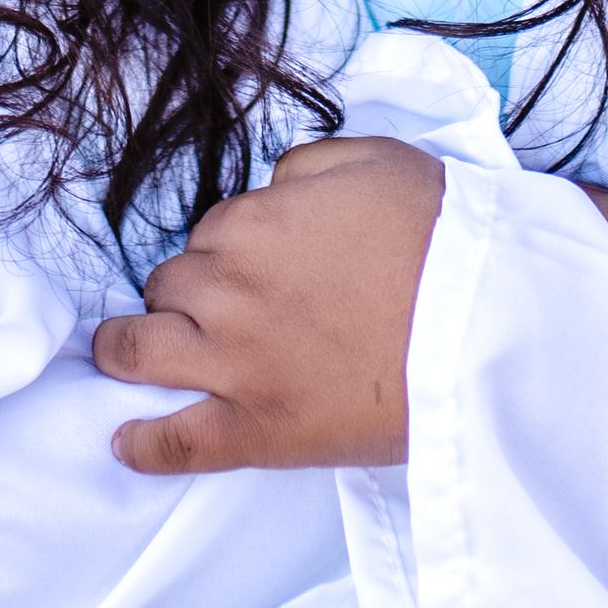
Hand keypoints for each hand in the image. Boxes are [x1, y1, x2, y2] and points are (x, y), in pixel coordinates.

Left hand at [92, 135, 444, 476]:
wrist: (485, 324)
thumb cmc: (442, 237)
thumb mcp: (374, 162)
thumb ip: (307, 169)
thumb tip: (273, 191)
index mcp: (254, 223)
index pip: (210, 232)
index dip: (229, 247)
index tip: (254, 263)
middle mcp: (227, 290)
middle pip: (171, 285)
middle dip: (187, 290)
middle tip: (220, 306)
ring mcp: (235, 365)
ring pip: (142, 350)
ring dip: (126, 348)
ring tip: (122, 353)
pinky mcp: (256, 431)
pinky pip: (177, 442)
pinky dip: (142, 445)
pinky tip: (123, 443)